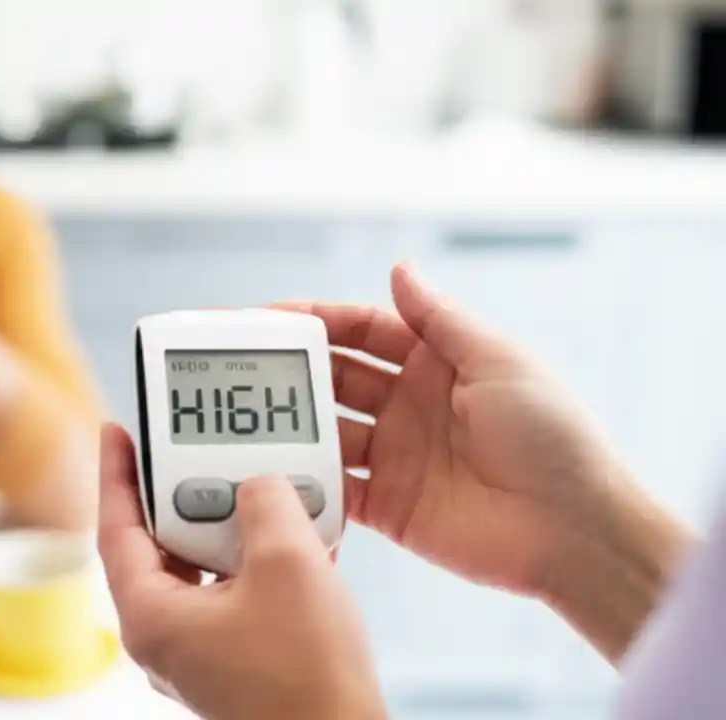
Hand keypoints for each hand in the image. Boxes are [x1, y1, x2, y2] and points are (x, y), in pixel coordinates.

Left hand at [98, 424, 386, 719]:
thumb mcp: (287, 565)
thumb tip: (258, 485)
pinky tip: (297, 536)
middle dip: (186, 496)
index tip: (115, 433)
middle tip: (199, 453)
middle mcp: (167, 639)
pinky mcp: (240, 664)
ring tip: (259, 489)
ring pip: (204, 572)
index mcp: (151, 618)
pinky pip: (237, 595)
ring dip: (233, 528)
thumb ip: (265, 503)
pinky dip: (259, 562)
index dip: (115, 474)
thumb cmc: (308, 681)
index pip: (116, 530)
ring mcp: (202, 655)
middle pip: (160, 547)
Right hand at [275, 263, 691, 660]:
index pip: (362, 331)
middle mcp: (410, 407)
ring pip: (327, 432)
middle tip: (247, 367)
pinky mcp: (389, 507)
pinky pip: (334, 491)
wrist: (576, 532)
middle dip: (294, 370)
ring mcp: (397, 457)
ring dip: (292, 426)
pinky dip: (306, 483)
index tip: (271, 319)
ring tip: (251, 421)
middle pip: (336, 379)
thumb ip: (440, 319)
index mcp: (437, 364)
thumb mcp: (499, 361)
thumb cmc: (555, 440)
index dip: (317, 321)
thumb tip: (399, 269)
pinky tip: (279, 473)